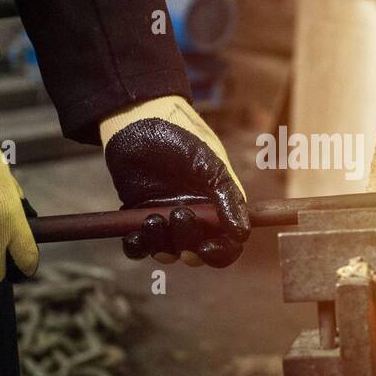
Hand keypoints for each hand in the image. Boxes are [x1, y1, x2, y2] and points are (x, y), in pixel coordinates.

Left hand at [100, 96, 248, 267]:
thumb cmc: (179, 136)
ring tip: (151, 218)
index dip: (220, 252)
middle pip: (196, 253)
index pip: (226, 245)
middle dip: (186, 242)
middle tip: (177, 215)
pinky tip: (132, 233)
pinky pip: (139, 247)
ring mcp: (166, 221)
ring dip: (160, 243)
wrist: (137, 121)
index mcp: (217, 207)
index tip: (205, 247)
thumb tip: (243, 233)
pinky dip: (136, 246)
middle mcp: (194, 219)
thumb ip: (228, 197)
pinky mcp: (138, 219)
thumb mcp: (210, 163)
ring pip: (167, 253)